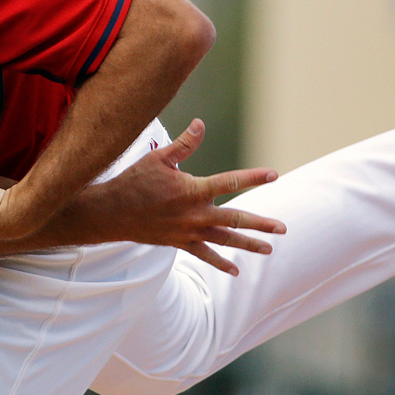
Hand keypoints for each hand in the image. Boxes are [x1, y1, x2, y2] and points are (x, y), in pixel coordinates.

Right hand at [97, 118, 284, 275]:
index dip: (253, 177)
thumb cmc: (134, 181)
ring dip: (248, 245)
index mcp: (193, 190)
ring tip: (269, 249)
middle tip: (282, 228)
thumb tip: (201, 123)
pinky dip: (220, 263)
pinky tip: (235, 270)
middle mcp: (195, 213)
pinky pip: (204, 255)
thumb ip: (184, 144)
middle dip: (261, 224)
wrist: (112, 212)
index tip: (274, 174)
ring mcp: (189, 231)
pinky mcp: (180, 242)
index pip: (230, 182)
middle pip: (235, 219)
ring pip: (225, 240)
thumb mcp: (159, 158)